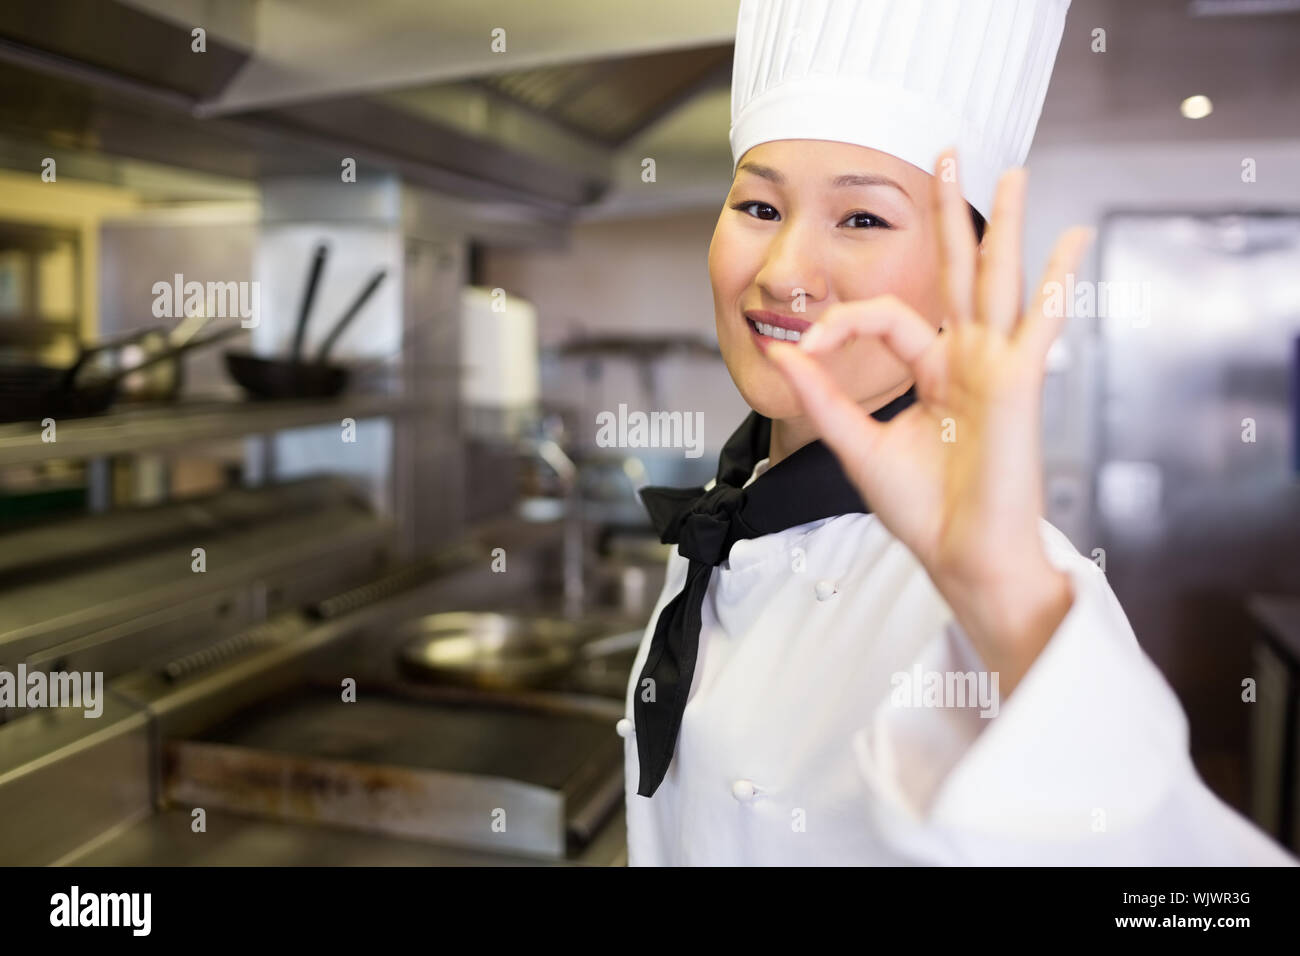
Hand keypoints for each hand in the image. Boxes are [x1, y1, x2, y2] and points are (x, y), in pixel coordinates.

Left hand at [766, 150, 1091, 689]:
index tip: (803, 348)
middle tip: (945, 155)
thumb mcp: (857, 445)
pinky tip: (1075, 238)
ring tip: (1011, 171)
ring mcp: (996, 367)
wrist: (959, 554)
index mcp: (933, 372)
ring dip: (1004, 226)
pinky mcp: (1018, 383)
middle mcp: (967, 360)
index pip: (885, 318)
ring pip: (999, 281)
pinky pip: (1044, 322)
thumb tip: (785, 350)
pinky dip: (1060, 279)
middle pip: (956, 273)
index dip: (840, 325)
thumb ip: (822, 395)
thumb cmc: (921, 510)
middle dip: (950, 216)